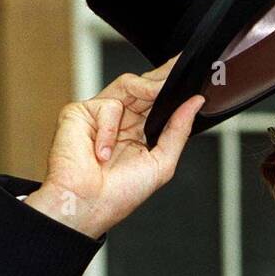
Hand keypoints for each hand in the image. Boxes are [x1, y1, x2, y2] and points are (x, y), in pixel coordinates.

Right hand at [24, 57, 204, 238]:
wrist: (88, 204)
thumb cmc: (119, 195)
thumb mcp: (162, 163)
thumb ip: (178, 131)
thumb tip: (194, 104)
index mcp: (139, 134)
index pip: (157, 104)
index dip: (172, 89)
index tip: (191, 77)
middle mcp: (121, 123)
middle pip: (143, 88)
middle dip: (163, 79)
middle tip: (178, 70)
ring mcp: (100, 116)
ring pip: (127, 85)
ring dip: (146, 89)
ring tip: (156, 95)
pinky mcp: (80, 112)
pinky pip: (107, 105)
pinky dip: (109, 128)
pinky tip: (103, 152)